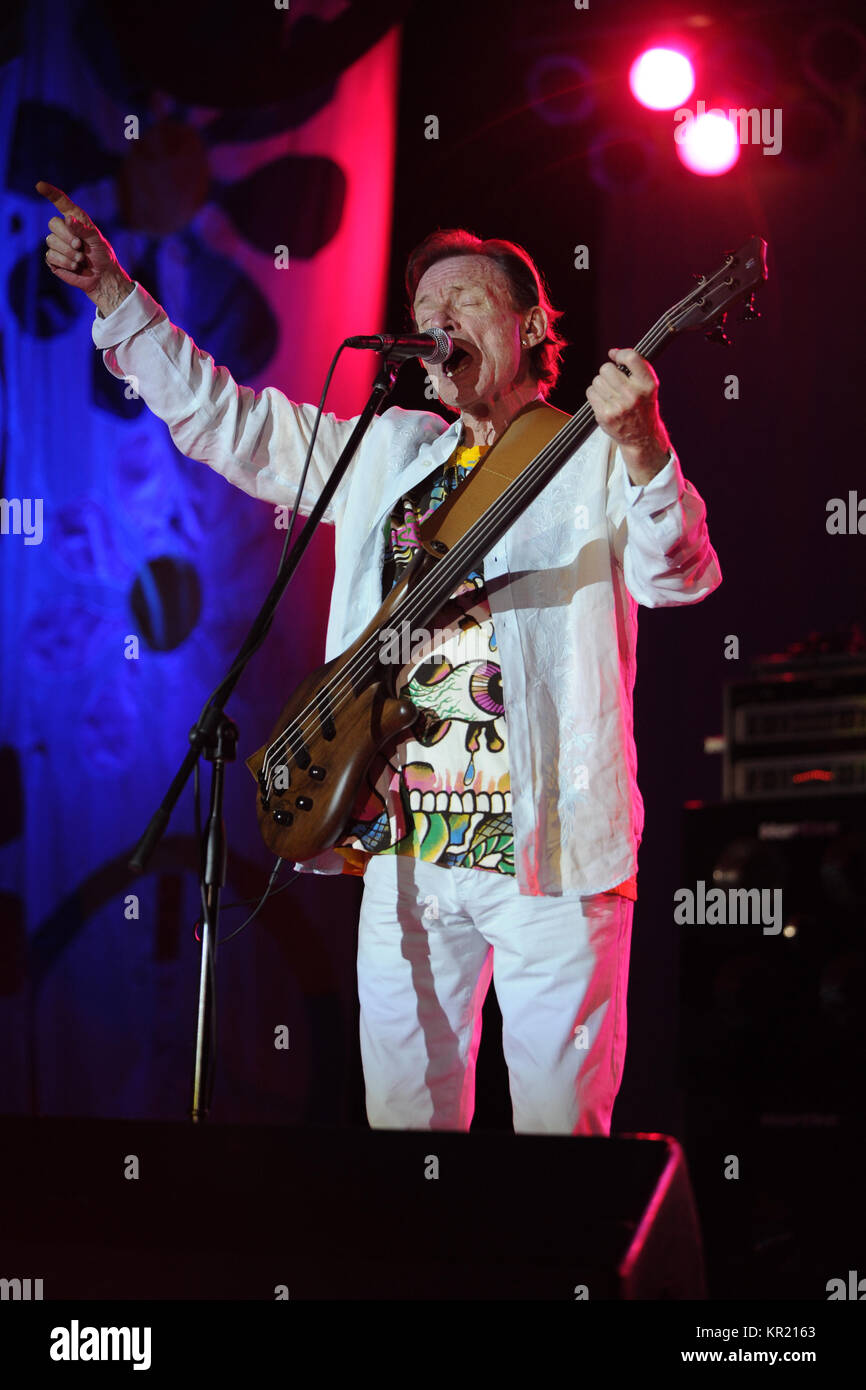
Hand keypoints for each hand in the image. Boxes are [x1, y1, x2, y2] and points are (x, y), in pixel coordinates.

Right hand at [36, 180, 132, 309]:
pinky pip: (51, 256)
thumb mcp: (97, 240)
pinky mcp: (53, 259)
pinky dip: (65, 262)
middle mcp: (64, 230)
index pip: (61, 203)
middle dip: (66, 235)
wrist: (102, 278)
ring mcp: (57, 244)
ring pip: (51, 241)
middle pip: (52, 223)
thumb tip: (68, 219)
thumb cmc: (102, 256)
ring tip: (81, 258)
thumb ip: (83, 229)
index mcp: (75, 220)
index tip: (40, 185)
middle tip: (79, 246)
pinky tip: (75, 266)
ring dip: (68, 252)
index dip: (50, 193)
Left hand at [586, 348, 670, 482]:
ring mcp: (618, 407)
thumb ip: (635, 367)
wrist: (642, 436)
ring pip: (597, 380)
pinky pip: (590, 393)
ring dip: (601, 384)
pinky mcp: (605, 415)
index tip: (616, 357)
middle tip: (614, 381)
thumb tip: (612, 352)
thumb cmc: (643, 406)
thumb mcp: (648, 386)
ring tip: (610, 393)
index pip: (631, 358)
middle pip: (606, 369)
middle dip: (608, 372)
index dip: (620, 354)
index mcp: (648, 384)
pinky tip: (604, 400)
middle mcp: (634, 395)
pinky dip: (595, 394)